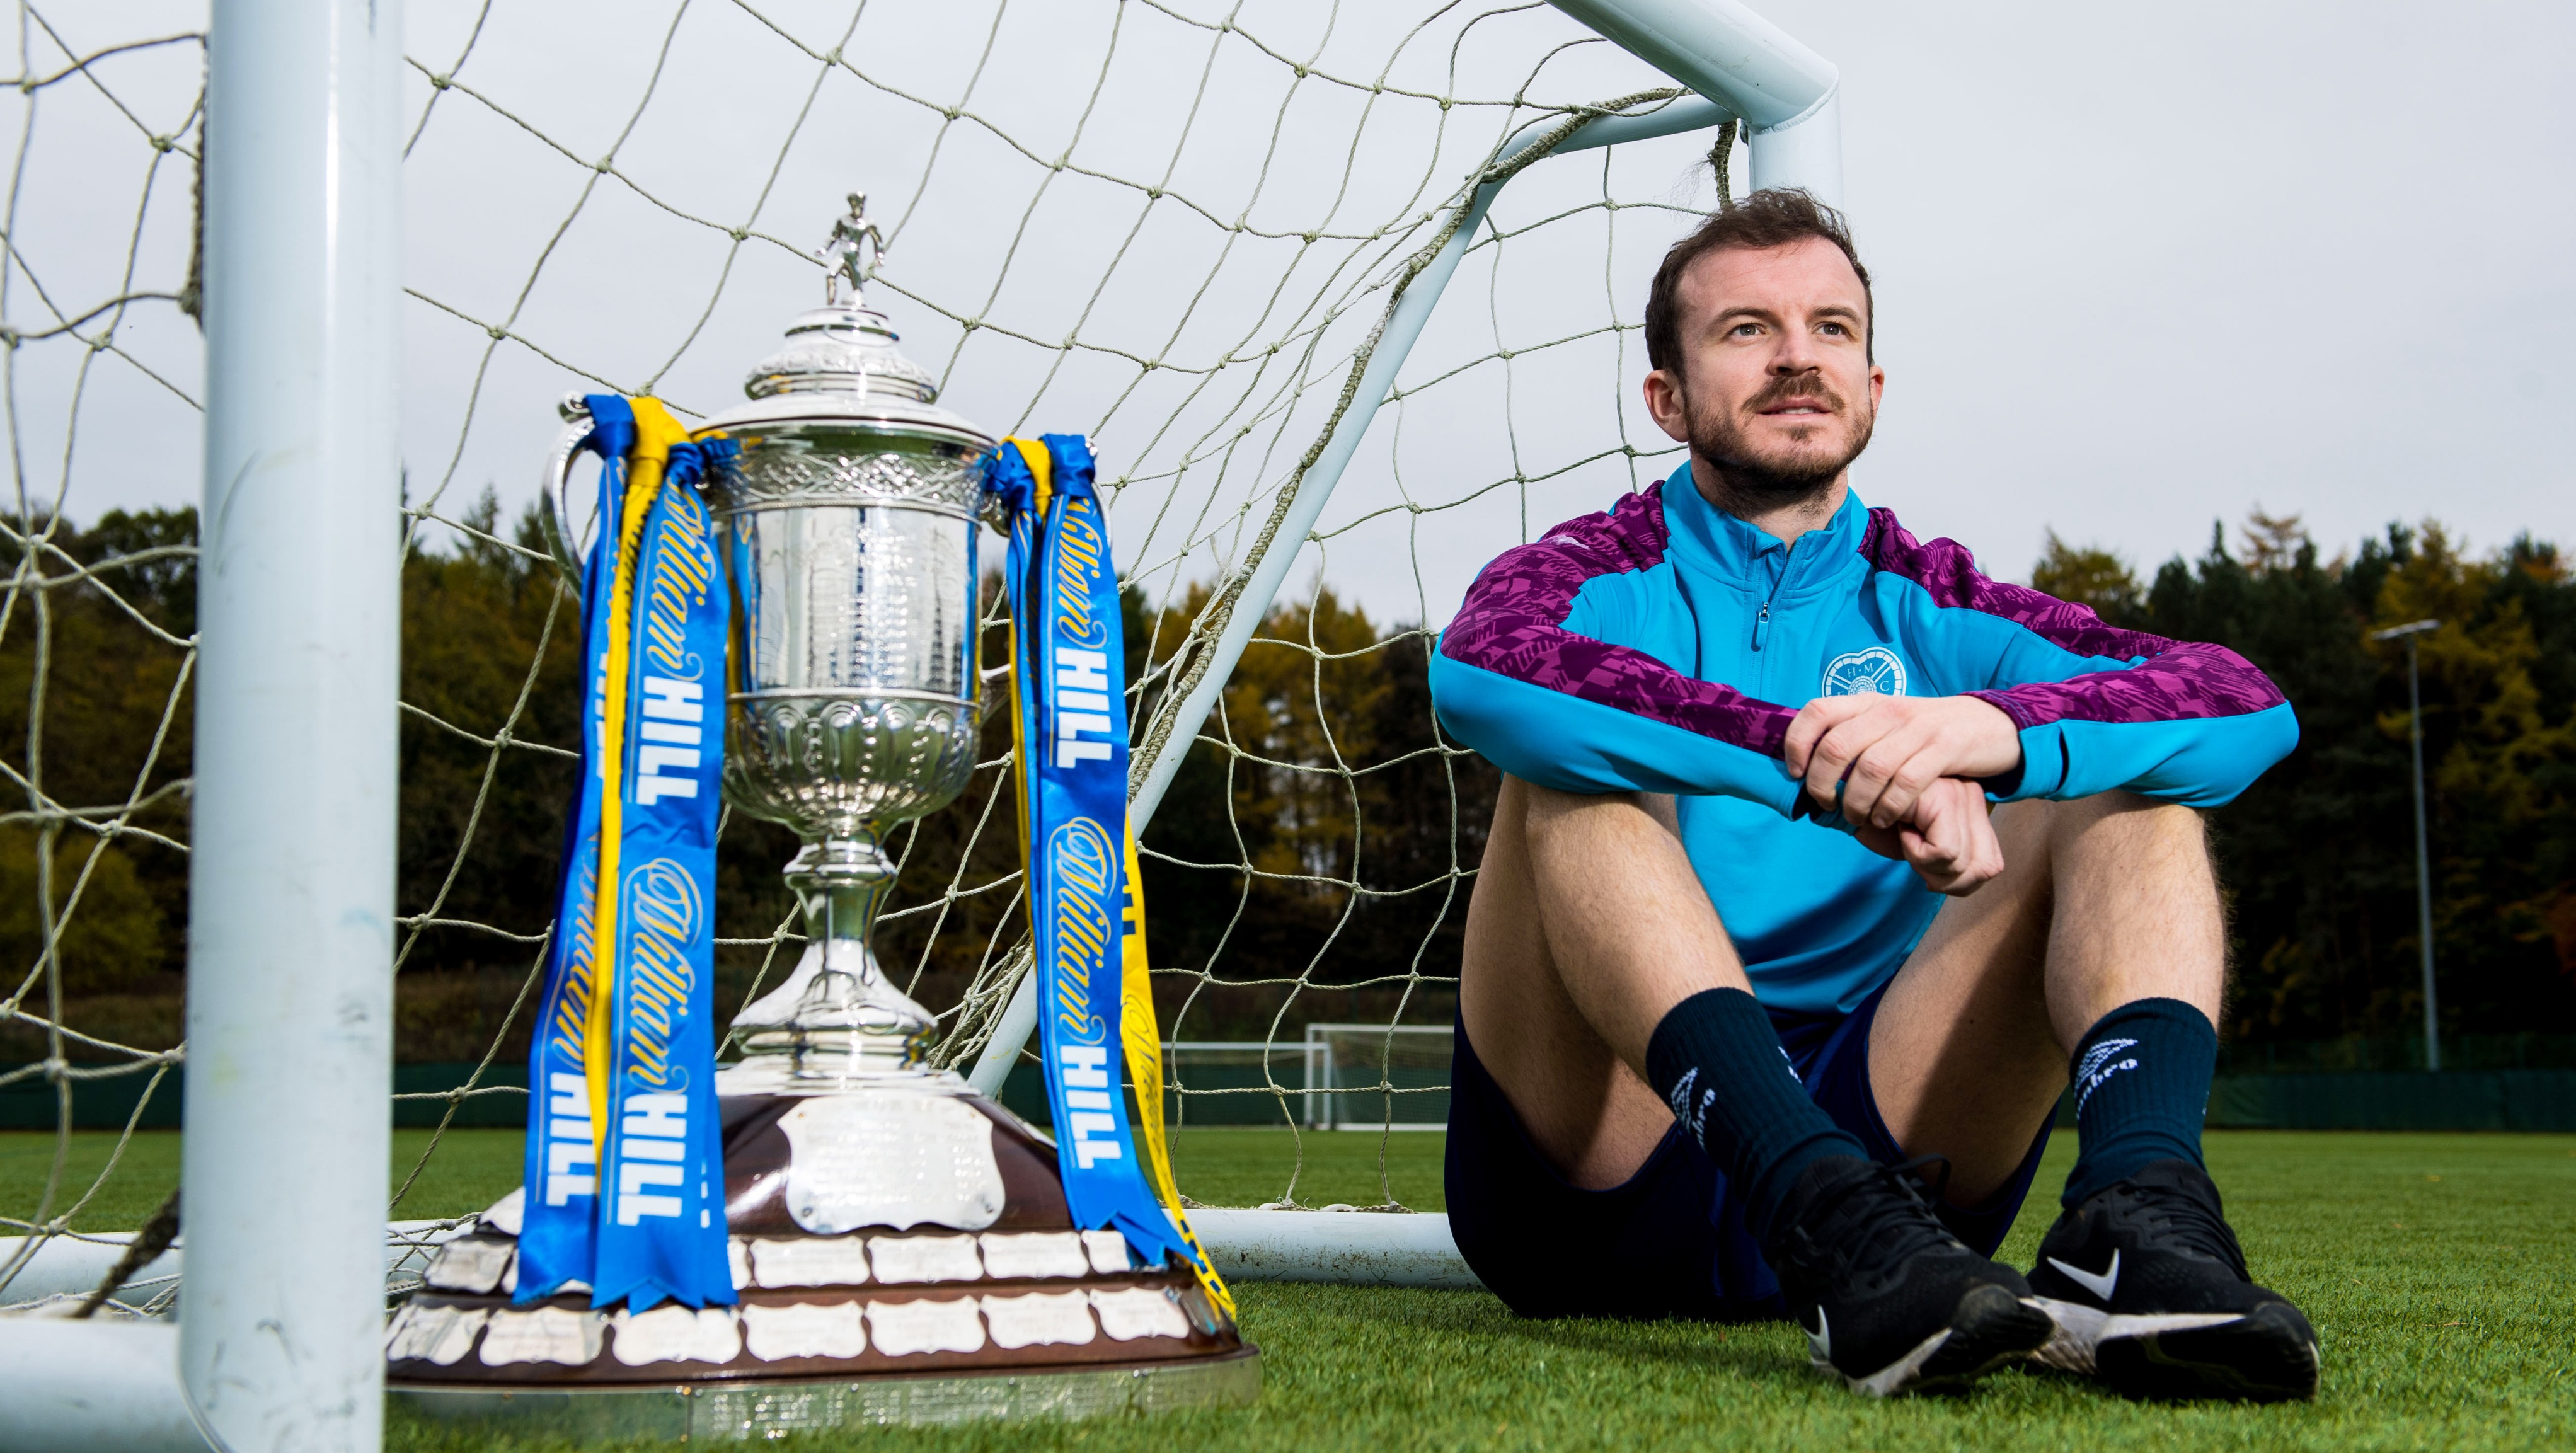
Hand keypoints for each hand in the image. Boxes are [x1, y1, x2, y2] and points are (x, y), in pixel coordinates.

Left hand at [1783, 693, 2021, 828]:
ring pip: (1869, 769)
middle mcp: (1889, 711)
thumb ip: (1854, 735)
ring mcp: (1917, 729)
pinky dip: (1888, 807)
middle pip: (1836, 747)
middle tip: (1826, 805)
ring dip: (1856, 803)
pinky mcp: (1945, 749)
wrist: (1991, 724)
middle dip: (1821, 784)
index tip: (1796, 773)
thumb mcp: (1888, 724)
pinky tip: (1886, 819)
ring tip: (1858, 818)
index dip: (1797, 743)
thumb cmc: (1928, 733)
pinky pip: (1906, 782)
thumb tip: (1807, 766)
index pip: (1817, 711)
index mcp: (1868, 703)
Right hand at [1849, 775, 2004, 894]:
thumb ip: (1955, 860)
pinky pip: (1943, 852)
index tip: (1926, 863)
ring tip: (1906, 838)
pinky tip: (1901, 829)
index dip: (1957, 882)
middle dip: (1944, 879)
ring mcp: (1959, 794)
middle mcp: (1973, 794)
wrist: (1843, 798)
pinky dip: (1916, 853)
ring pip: (1961, 863)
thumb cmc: (1879, 821)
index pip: (1992, 866)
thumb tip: (1974, 881)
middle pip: (1983, 869)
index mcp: (1974, 806)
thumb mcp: (1925, 845)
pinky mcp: (1941, 799)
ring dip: (1926, 864)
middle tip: (1915, 856)